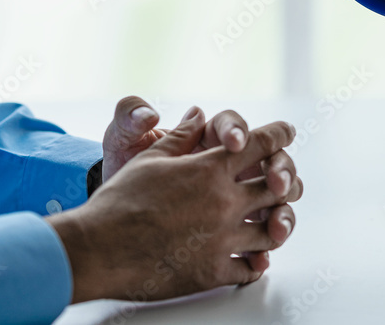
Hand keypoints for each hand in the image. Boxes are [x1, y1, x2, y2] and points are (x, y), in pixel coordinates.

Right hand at [49, 113, 303, 301]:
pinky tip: (256, 258)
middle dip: (285, 180)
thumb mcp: (150, 158)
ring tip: (274, 222)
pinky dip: (257, 261)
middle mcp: (225, 202)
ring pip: (271, 229)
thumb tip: (198, 114)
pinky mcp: (213, 271)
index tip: (287, 132)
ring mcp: (222, 238)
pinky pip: (251, 267)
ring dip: (276, 223)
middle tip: (283, 181)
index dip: (279, 134)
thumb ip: (182, 136)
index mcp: (211, 169)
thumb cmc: (118, 202)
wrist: (97, 249)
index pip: (261, 144)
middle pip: (277, 186)